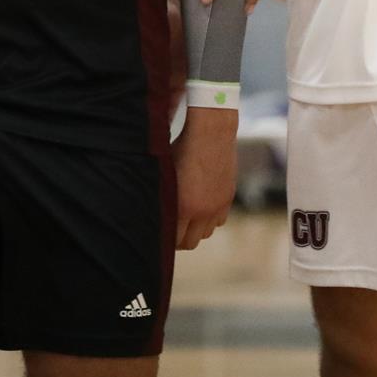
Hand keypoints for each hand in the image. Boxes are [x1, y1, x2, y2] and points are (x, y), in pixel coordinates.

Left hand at [172, 106, 238, 249]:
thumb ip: (161, 195)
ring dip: (195, 229)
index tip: (160, 232)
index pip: (173, 239)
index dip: (165, 238)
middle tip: (171, 229)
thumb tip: (149, 211)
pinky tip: (202, 207)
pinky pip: (218, 221)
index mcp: (182, 206)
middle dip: (179, 239)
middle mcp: (202, 211)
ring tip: (186, 218)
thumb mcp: (165, 171)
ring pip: (205, 234)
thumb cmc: (181, 148)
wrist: (211, 133)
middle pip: (190, 243)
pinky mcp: (228, 199)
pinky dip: (210, 219)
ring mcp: (217, 207)